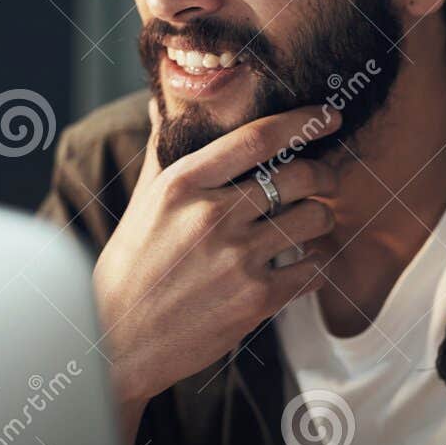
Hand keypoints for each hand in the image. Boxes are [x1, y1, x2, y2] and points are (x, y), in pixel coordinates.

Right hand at [93, 102, 339, 440]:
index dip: (302, 121)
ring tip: (312, 221)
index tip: (328, 115)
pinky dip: (317, 263)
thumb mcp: (142, 202)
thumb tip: (159, 104)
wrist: (117, 340)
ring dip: (322, 217)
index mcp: (183, 184)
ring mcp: (237, 259)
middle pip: (299, 176)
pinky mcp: (256, 300)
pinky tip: (304, 263)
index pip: (257, 138)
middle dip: (323, 173)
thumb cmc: (129, 267)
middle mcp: (212, 216)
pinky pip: (313, 269)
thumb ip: (161, 151)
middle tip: (324, 178)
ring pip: (314, 219)